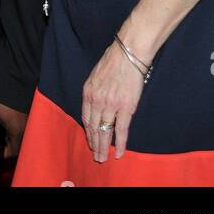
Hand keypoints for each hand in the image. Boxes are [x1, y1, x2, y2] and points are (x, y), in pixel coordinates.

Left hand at [0, 94, 27, 158]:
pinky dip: (12, 130)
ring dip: (8, 140)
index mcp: (16, 132)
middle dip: (4, 149)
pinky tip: (3, 124)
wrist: (18, 76)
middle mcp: (25, 130)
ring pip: (19, 138)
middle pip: (15, 147)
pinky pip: (21, 129)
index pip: (11, 154)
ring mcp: (28, 122)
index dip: (1, 157)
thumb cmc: (3, 92)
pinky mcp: (28, 115)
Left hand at [82, 41, 144, 160]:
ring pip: (105, 132)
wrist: (127, 55)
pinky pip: (121, 130)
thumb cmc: (113, 63)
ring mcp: (111, 106)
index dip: (88, 132)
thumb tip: (94, 103)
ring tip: (103, 158)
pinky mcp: (126, 108)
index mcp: (88, 94)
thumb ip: (94, 92)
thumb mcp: (95, 77)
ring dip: (104, 147)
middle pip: (93, 128)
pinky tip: (119, 153)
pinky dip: (120, 143)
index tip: (90, 141)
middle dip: (94, 143)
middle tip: (96, 157)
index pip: (85, 118)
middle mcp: (97, 101)